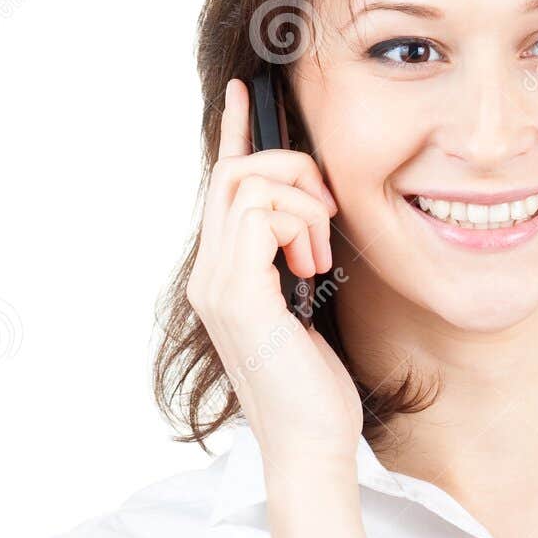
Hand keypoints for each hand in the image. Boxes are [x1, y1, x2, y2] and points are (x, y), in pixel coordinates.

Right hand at [187, 78, 363, 472]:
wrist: (313, 444)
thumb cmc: (317, 388)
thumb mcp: (309, 309)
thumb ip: (296, 262)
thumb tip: (314, 218)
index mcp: (224, 275)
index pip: (221, 186)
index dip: (233, 133)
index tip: (243, 93)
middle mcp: (209, 275)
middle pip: (233, 172)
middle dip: (290, 170)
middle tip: (328, 213)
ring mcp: (217, 284)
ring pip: (247, 184)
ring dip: (302, 204)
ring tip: (321, 257)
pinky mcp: (238, 294)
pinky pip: (261, 213)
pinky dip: (299, 225)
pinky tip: (312, 267)